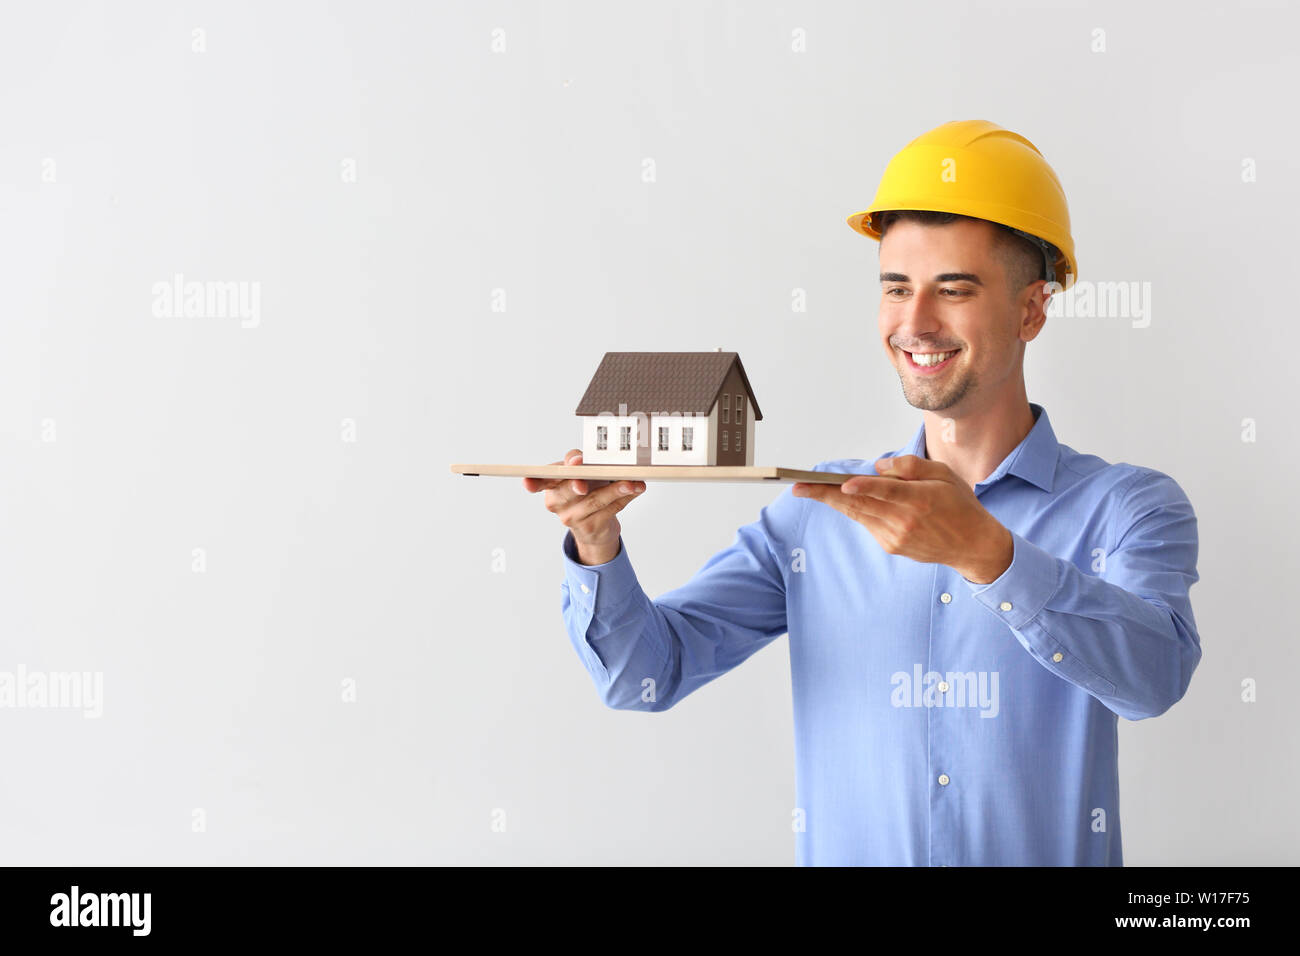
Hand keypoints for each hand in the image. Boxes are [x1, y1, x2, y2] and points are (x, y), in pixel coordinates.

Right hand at [523, 449, 645, 564]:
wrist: (595, 525)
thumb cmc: (586, 490)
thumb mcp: (578, 473)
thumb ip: (577, 463)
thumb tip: (585, 459)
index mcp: (551, 486)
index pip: (541, 480)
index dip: (536, 481)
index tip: (530, 482)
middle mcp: (558, 503)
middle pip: (568, 491)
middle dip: (576, 484)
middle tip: (582, 483)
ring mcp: (573, 518)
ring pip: (595, 501)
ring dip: (615, 490)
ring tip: (630, 482)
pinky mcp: (591, 528)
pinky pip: (610, 510)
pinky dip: (625, 497)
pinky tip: (636, 489)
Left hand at [790, 454, 1012, 583]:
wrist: (973, 545)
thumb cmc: (959, 504)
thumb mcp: (944, 474)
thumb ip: (911, 467)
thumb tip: (878, 467)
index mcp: (921, 499)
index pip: (888, 492)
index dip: (864, 488)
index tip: (843, 484)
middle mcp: (906, 521)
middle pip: (860, 505)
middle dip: (826, 494)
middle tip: (798, 486)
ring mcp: (896, 537)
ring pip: (858, 515)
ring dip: (831, 502)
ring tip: (806, 488)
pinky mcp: (891, 546)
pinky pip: (868, 522)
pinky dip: (855, 509)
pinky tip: (844, 498)